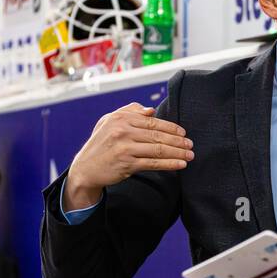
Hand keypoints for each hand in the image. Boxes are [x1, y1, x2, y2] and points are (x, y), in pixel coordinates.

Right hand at [63, 102, 193, 208]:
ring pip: (158, 149)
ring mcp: (125, 148)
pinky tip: (180, 164)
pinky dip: (169, 164)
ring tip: (190, 155)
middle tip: (191, 144)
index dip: (171, 127)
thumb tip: (151, 110)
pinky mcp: (127, 164)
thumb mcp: (109, 122)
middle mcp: (123, 131)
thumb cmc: (100, 144)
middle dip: (178, 141)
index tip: (183, 133)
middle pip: (158, 135)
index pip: (153, 122)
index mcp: (121, 119)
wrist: (85, 168)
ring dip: (178, 152)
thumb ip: (129, 112)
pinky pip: (154, 163)